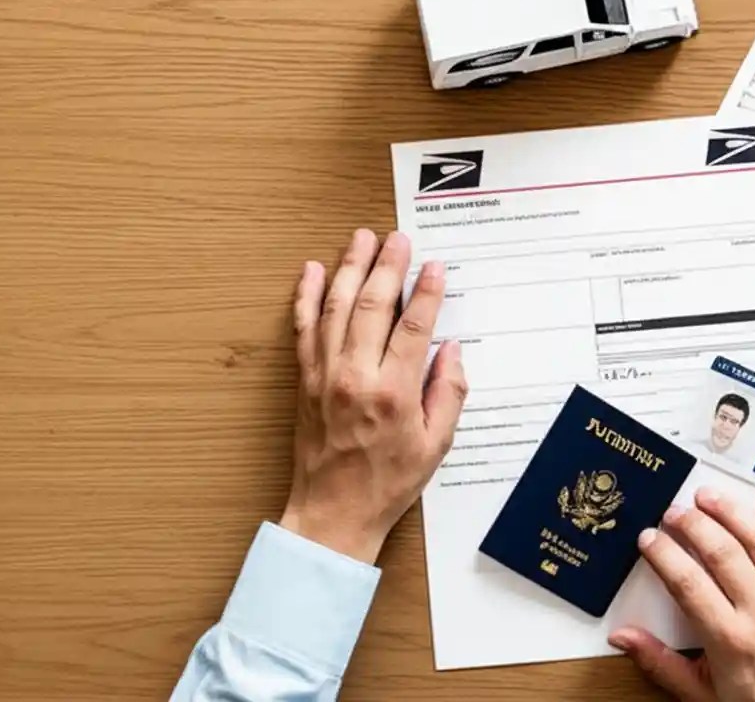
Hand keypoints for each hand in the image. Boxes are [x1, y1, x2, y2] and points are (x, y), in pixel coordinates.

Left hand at [279, 229, 466, 564]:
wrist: (332, 513)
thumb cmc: (387, 484)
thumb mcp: (437, 445)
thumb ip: (448, 394)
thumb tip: (450, 351)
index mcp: (394, 394)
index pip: (413, 327)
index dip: (426, 292)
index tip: (435, 267)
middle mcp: (356, 377)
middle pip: (372, 306)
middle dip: (387, 267)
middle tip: (398, 240)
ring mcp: (325, 376)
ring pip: (336, 308)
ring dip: (349, 268)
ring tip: (361, 240)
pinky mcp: (305, 381)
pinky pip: (304, 329)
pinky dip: (307, 297)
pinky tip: (312, 272)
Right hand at [609, 489, 754, 701]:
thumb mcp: (703, 694)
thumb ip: (660, 662)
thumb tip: (623, 637)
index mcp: (729, 640)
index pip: (687, 582)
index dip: (663, 553)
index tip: (649, 538)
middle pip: (720, 551)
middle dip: (691, 524)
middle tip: (673, 512)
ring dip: (731, 512)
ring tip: (708, 496)